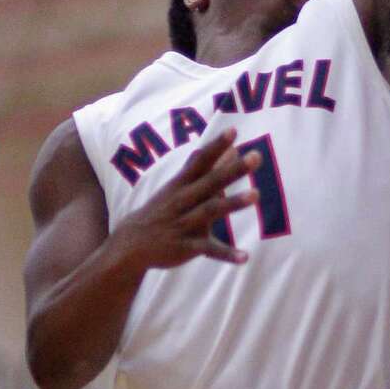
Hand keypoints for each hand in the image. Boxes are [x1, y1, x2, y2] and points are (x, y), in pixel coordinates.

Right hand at [113, 129, 259, 269]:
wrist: (132, 242)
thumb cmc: (164, 208)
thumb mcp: (180, 185)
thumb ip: (206, 167)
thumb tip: (231, 148)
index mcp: (182, 183)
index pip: (201, 161)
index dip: (216, 146)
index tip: (233, 131)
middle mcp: (184, 200)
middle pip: (210, 182)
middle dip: (233, 170)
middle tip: (256, 156)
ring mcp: (184, 223)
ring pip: (210, 211)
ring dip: (233, 203)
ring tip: (257, 194)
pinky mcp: (186, 247)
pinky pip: (208, 250)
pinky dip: (227, 254)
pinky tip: (245, 257)